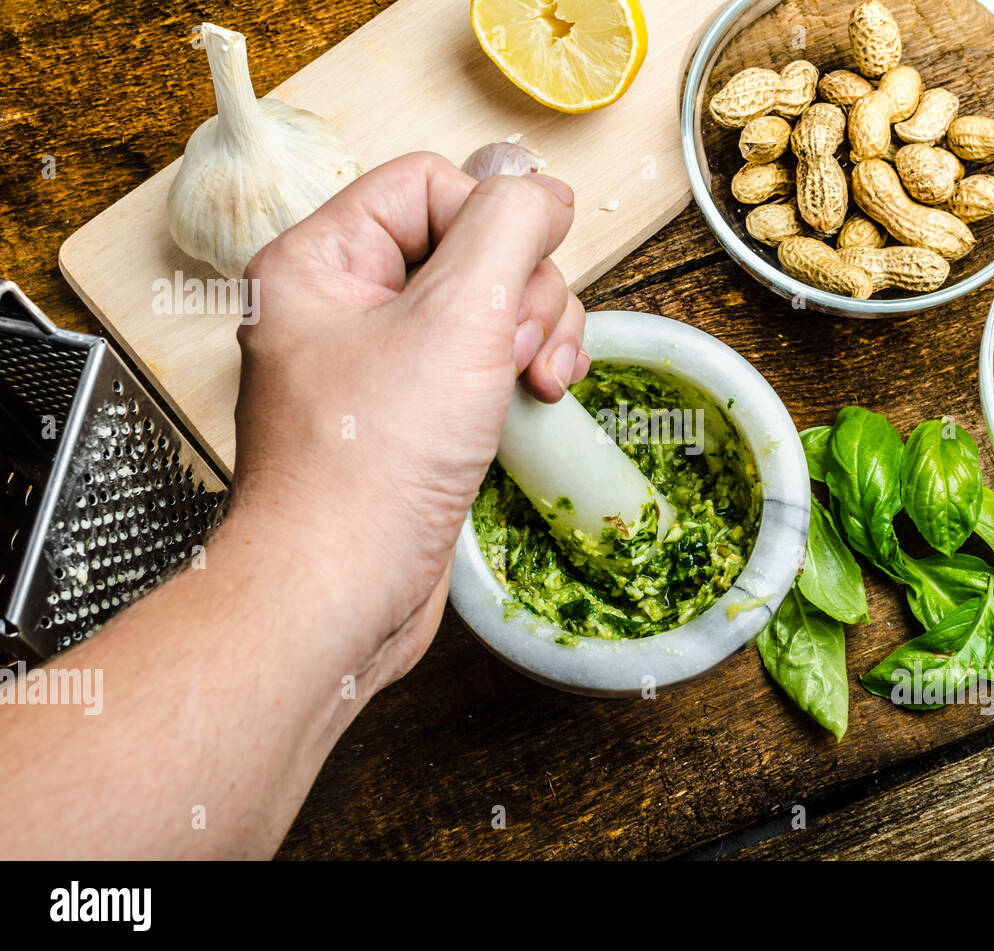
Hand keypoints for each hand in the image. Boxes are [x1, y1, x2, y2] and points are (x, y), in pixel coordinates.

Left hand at [231, 152, 584, 691]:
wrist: (341, 594)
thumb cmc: (369, 470)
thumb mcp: (458, 318)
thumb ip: (507, 226)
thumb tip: (539, 189)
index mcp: (320, 262)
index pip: (430, 185)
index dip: (492, 223)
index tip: (522, 280)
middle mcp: (344, 306)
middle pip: (472, 243)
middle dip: (522, 292)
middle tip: (518, 351)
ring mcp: (382, 364)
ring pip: (490, 304)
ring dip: (535, 333)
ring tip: (536, 383)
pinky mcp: (414, 414)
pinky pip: (484, 360)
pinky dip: (520, 373)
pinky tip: (535, 402)